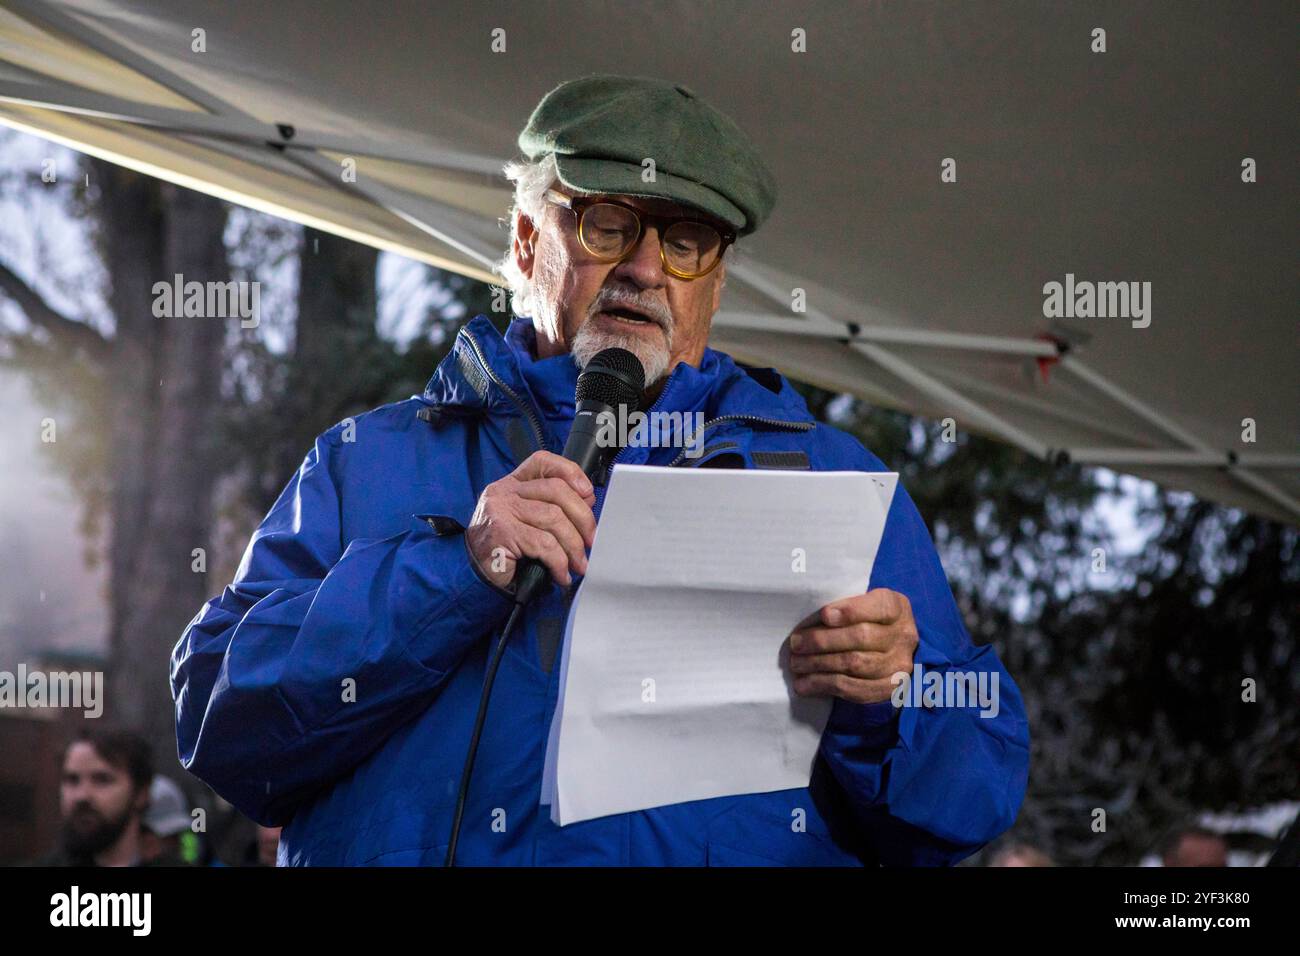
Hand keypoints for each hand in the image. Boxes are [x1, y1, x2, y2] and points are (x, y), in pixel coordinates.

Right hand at [466, 451, 596, 589]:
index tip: (588, 494)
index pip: (543, 462)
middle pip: (556, 490)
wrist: (472, 576)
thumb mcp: (527, 522)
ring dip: (573, 545)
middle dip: (583, 518)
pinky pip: (543, 544)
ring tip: (578, 564)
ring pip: (554, 518)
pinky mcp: (501, 533)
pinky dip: (559, 562)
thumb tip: (587, 505)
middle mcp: (504, 492)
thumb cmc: (504, 551)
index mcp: (512, 484)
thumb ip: (551, 508)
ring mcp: (501, 510)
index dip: (570, 472)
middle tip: (591, 541)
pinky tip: (561, 574)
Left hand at [787, 589, 918, 703]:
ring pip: (854, 664)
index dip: (851, 610)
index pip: (880, 606)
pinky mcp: (887, 689)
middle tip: (796, 643)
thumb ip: (844, 606)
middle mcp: (903, 636)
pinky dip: (824, 685)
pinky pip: (852, 689)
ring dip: (819, 664)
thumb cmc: (866, 621)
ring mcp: (899, 665)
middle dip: (823, 640)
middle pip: (862, 637)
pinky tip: (804, 684)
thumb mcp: (863, 604)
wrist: (888, 653)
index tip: (824, 615)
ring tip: (796, 663)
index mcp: (897, 607)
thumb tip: (811, 618)